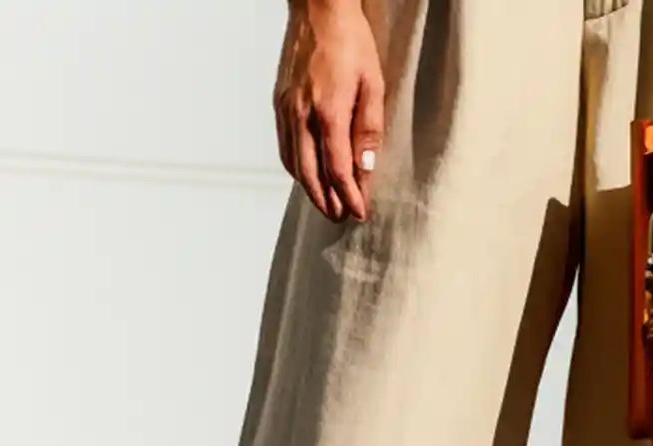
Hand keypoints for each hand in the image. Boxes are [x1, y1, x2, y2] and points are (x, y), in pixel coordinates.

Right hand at [274, 0, 383, 220]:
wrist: (318, 11)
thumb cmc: (352, 44)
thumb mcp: (373, 84)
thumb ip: (369, 129)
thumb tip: (366, 168)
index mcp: (328, 111)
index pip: (338, 169)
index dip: (349, 196)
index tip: (360, 212)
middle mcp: (301, 115)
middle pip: (310, 174)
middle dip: (327, 202)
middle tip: (341, 218)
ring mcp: (286, 110)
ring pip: (293, 164)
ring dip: (310, 190)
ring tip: (327, 204)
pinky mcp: (279, 104)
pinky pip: (284, 146)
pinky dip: (295, 168)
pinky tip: (308, 175)